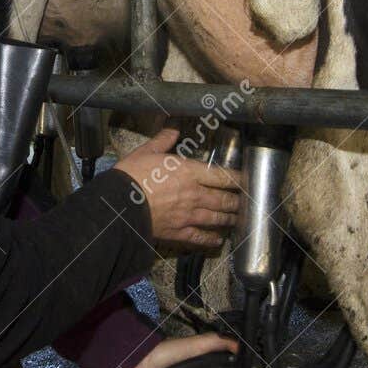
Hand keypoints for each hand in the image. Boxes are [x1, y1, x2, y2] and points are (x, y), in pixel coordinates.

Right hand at [114, 126, 243, 249]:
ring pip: (217, 218)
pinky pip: (201, 236)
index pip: (223, 176)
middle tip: (245, 202)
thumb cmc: (131, 176)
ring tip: (238, 218)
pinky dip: (212, 238)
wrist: (120, 204)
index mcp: (189, 172)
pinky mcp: (179, 232)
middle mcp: (195, 194)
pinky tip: (218, 239)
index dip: (238, 178)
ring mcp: (189, 215)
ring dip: (230, 218)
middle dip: (237, 201)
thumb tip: (173, 128)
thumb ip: (163, 140)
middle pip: (224, 199)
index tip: (247, 179)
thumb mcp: (146, 152)